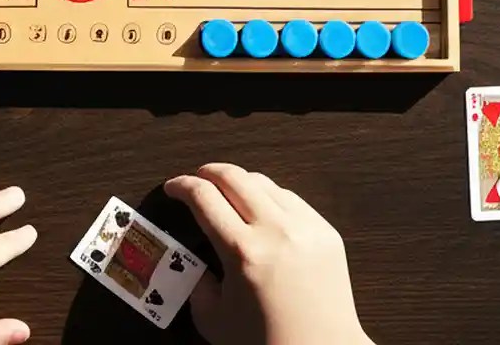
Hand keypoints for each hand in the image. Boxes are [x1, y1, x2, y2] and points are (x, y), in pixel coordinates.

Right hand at [164, 164, 372, 344]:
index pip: (203, 197)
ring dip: (240, 182)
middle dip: (208, 172)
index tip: (173, 187)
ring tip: (228, 194)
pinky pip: (292, 200)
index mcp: (243, 252)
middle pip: (234, 177)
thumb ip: (195, 279)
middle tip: (196, 180)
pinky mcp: (326, 231)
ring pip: (265, 183)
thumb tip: (191, 255)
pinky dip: (269, 198)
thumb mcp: (213, 318)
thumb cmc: (266, 342)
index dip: (182, 185)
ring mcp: (306, 227)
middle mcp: (275, 231)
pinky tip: (261, 211)